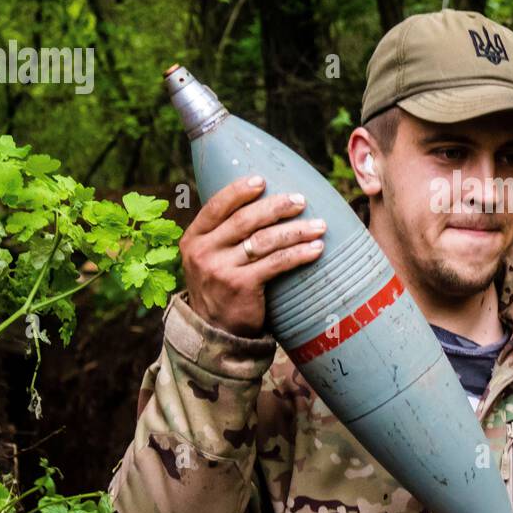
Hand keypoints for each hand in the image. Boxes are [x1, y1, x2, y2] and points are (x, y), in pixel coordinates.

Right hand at [180, 175, 325, 336]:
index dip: (239, 191)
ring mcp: (220, 270)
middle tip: (300, 200)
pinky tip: (316, 249)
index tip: (262, 179)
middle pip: (244, 220)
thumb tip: (259, 200)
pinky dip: (299, 254)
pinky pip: (275, 264)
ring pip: (264, 241)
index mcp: (193, 238)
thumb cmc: (220, 287)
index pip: (216, 206)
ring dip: (295, 230)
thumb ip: (224, 234)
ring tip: (319, 225)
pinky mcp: (241, 287)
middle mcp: (203, 252)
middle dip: (276, 207)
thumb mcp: (208, 258)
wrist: (215, 333)